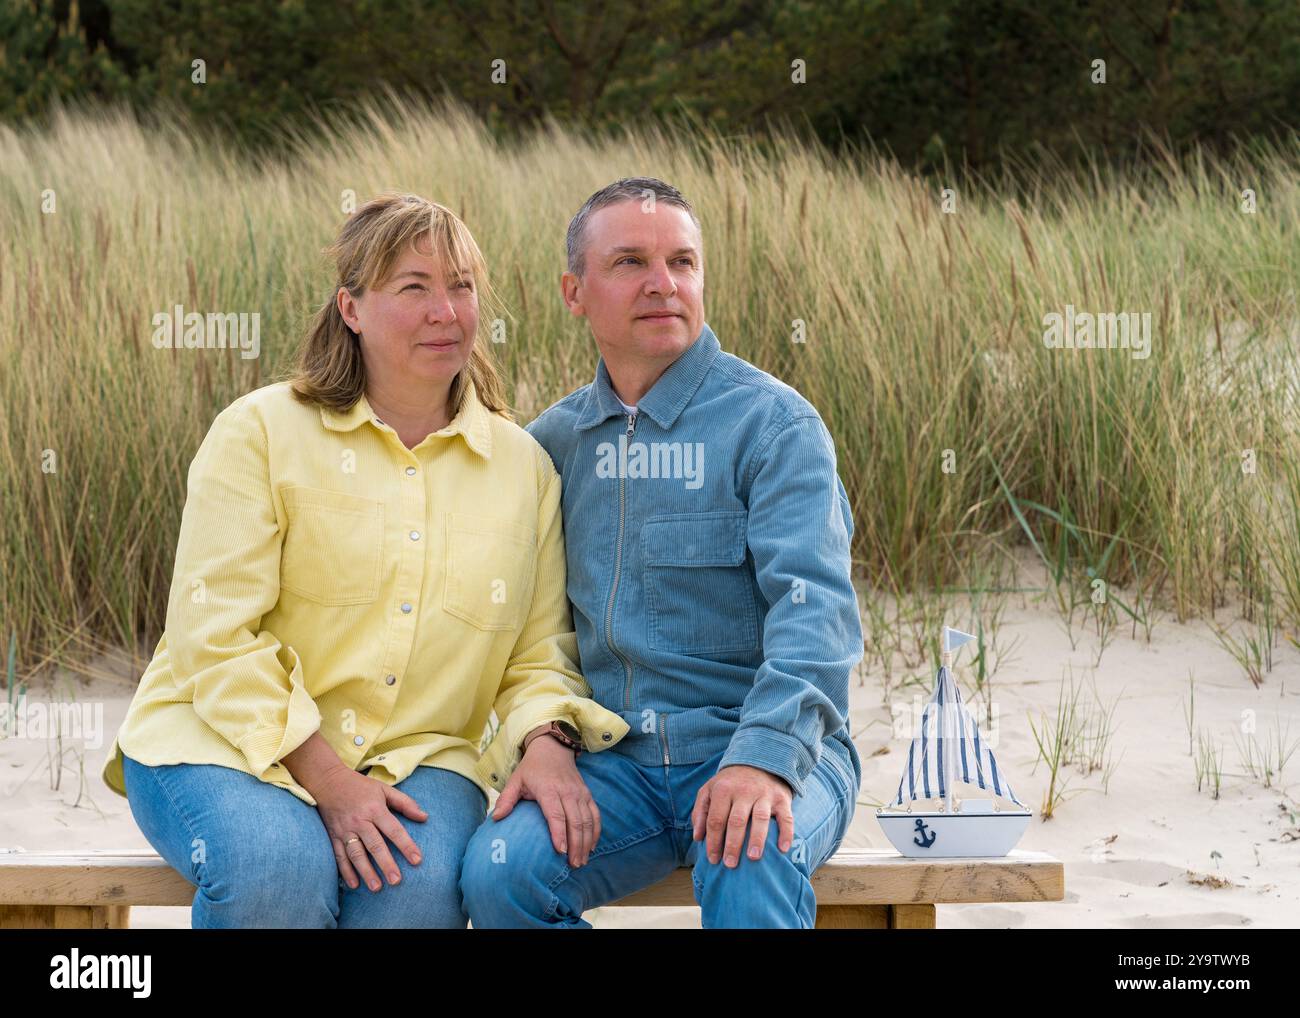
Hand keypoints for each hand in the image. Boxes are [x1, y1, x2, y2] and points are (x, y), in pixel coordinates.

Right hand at [312, 765, 427, 891]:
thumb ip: (405, 803)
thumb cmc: (360, 786)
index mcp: (375, 809)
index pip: (394, 829)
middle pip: (375, 845)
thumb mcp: (384, 789)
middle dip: (386, 864)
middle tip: (396, 881)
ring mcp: (345, 830)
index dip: (406, 845)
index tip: (417, 860)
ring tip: (377, 887)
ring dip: (366, 871)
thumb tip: (424, 817)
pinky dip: (346, 871)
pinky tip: (354, 884)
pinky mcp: (333, 836)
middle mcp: (360, 821)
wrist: (328, 781)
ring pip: (356, 854)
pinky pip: (339, 856)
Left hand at [492, 736, 599, 867]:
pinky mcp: (587, 794)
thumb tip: (495, 819)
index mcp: (549, 789)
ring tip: (581, 861)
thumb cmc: (531, 768)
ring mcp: (580, 793)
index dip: (559, 833)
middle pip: (576, 821)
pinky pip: (595, 815)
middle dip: (576, 845)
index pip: (556, 814)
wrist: (553, 748)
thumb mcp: (515, 780)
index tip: (560, 851)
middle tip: (573, 865)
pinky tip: (591, 847)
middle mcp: (567, 792)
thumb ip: (506, 799)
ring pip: (587, 820)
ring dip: (586, 842)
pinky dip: (596, 832)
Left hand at [691, 765, 793, 866]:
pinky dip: (786, 833)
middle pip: (736, 821)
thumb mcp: (710, 790)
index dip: (713, 841)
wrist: (759, 760)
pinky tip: (783, 849)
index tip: (713, 859)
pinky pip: (786, 817)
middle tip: (730, 864)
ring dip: (757, 839)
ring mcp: (764, 794)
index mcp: (723, 789)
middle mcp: (744, 791)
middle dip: (732, 844)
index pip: (716, 819)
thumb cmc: (731, 783)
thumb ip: (700, 811)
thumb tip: (698, 837)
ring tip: (753, 858)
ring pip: (760, 818)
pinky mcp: (781, 798)